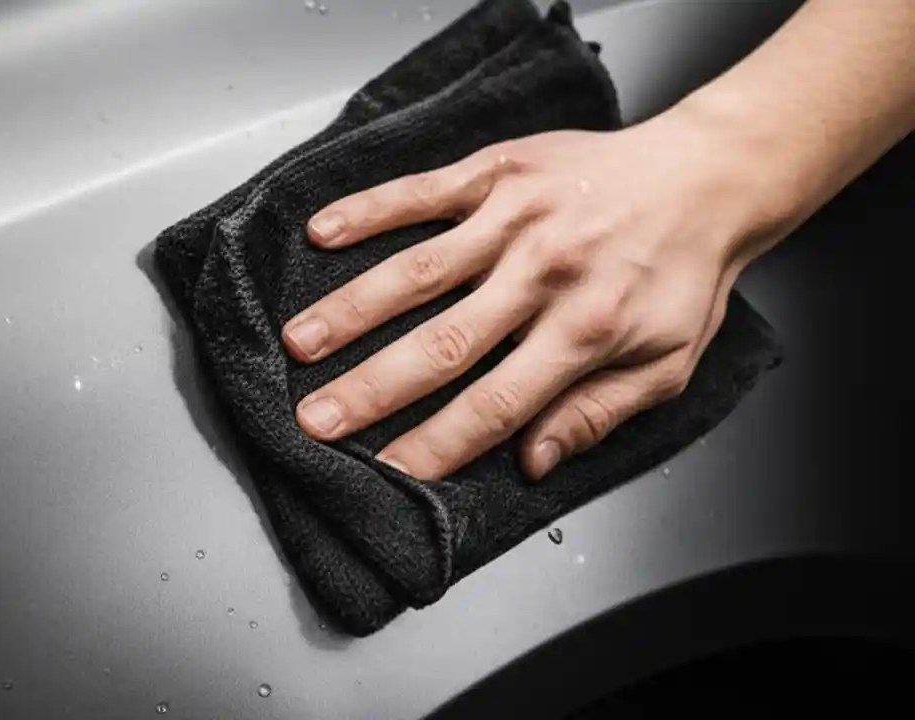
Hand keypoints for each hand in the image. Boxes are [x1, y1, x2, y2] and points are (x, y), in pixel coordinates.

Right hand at [282, 112, 773, 481]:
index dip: (435, 444)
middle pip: (442, 344)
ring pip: (417, 271)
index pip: (494, 404)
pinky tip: (321, 234)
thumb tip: (532, 462)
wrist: (707, 175)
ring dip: (351, 309)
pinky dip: (368, 211)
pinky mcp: (498, 172)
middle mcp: (543, 274)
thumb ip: (596, 414)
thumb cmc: (683, 275)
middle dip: (371, 388)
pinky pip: (422, 193)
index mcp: (585, 331)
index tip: (383, 472)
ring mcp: (515, 218)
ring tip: (299, 342)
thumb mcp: (665, 364)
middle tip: (314, 419)